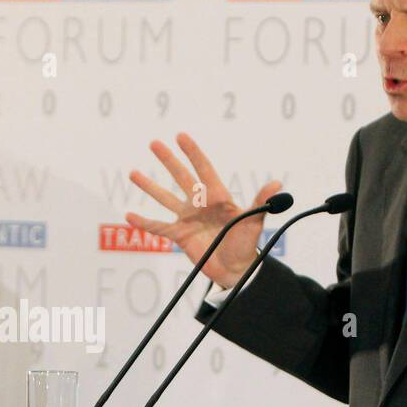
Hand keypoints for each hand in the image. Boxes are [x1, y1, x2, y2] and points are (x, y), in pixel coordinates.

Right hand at [126, 133, 282, 288]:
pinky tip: (129, 215)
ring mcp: (188, 218)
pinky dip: (144, 222)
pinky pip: (158, 227)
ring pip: (165, 197)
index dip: (193, 153)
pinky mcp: (180, 235)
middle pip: (181, 177)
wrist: (235, 270)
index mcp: (217, 197)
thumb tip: (277, 185)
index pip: (203, 169)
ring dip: (150, 186)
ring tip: (134, 173)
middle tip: (154, 143)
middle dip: (168, 160)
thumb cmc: (246, 244)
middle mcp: (200, 204)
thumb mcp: (253, 222)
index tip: (181, 136)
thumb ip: (260, 202)